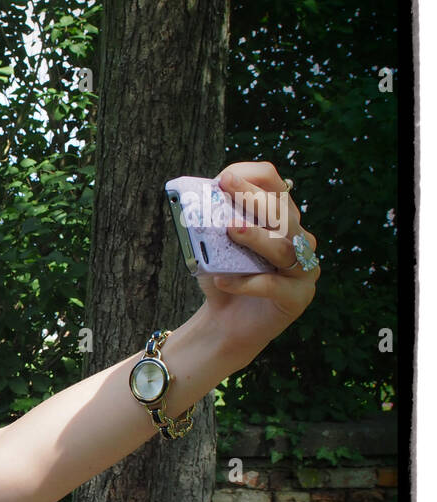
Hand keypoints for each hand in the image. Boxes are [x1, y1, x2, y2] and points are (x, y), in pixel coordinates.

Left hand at [195, 161, 319, 368]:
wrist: (225, 324)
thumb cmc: (223, 277)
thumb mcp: (213, 246)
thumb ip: (213, 223)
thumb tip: (197, 199)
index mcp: (282, 220)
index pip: (276, 188)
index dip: (252, 179)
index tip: (224, 178)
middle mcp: (300, 240)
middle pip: (283, 213)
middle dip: (253, 197)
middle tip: (226, 188)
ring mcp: (304, 269)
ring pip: (284, 248)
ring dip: (256, 236)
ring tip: (229, 229)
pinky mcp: (298, 298)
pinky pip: (274, 285)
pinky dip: (246, 282)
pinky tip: (222, 280)